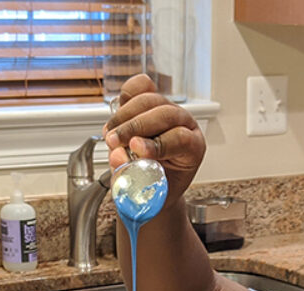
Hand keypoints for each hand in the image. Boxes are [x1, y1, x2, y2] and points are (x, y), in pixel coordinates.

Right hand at [103, 74, 204, 202]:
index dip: (157, 144)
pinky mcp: (150, 102)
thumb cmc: (157, 188)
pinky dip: (126, 96)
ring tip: (110, 136)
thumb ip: (135, 176)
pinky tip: (115, 115)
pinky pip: (140, 87)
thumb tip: (118, 156)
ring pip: (149, 100)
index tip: (136, 149)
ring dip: (124, 117)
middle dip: (135, 127)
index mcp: (193, 148)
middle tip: (115, 142)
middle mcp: (184, 124)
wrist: (155, 185)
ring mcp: (167, 109)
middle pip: (164, 113)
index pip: (180, 139)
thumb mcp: (149, 191)